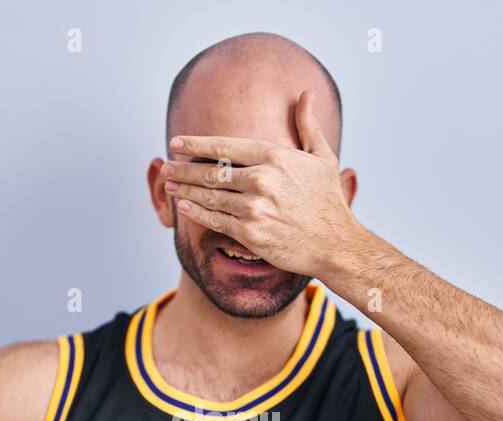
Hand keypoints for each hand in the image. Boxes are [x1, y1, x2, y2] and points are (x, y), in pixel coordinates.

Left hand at [162, 89, 362, 276]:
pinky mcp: (250, 233)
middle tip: (166, 166)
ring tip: (169, 184)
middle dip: (184, 169)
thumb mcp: (322, 157)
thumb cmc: (328, 201)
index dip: (196, 144)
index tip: (177, 143)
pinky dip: (196, 213)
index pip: (224, 147)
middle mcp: (262, 180)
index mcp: (275, 157)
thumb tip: (305, 94)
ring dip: (185, 190)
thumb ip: (308, 125)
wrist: (335, 244)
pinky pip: (215, 220)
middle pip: (211, 172)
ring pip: (209, 196)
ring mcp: (254, 208)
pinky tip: (183, 206)